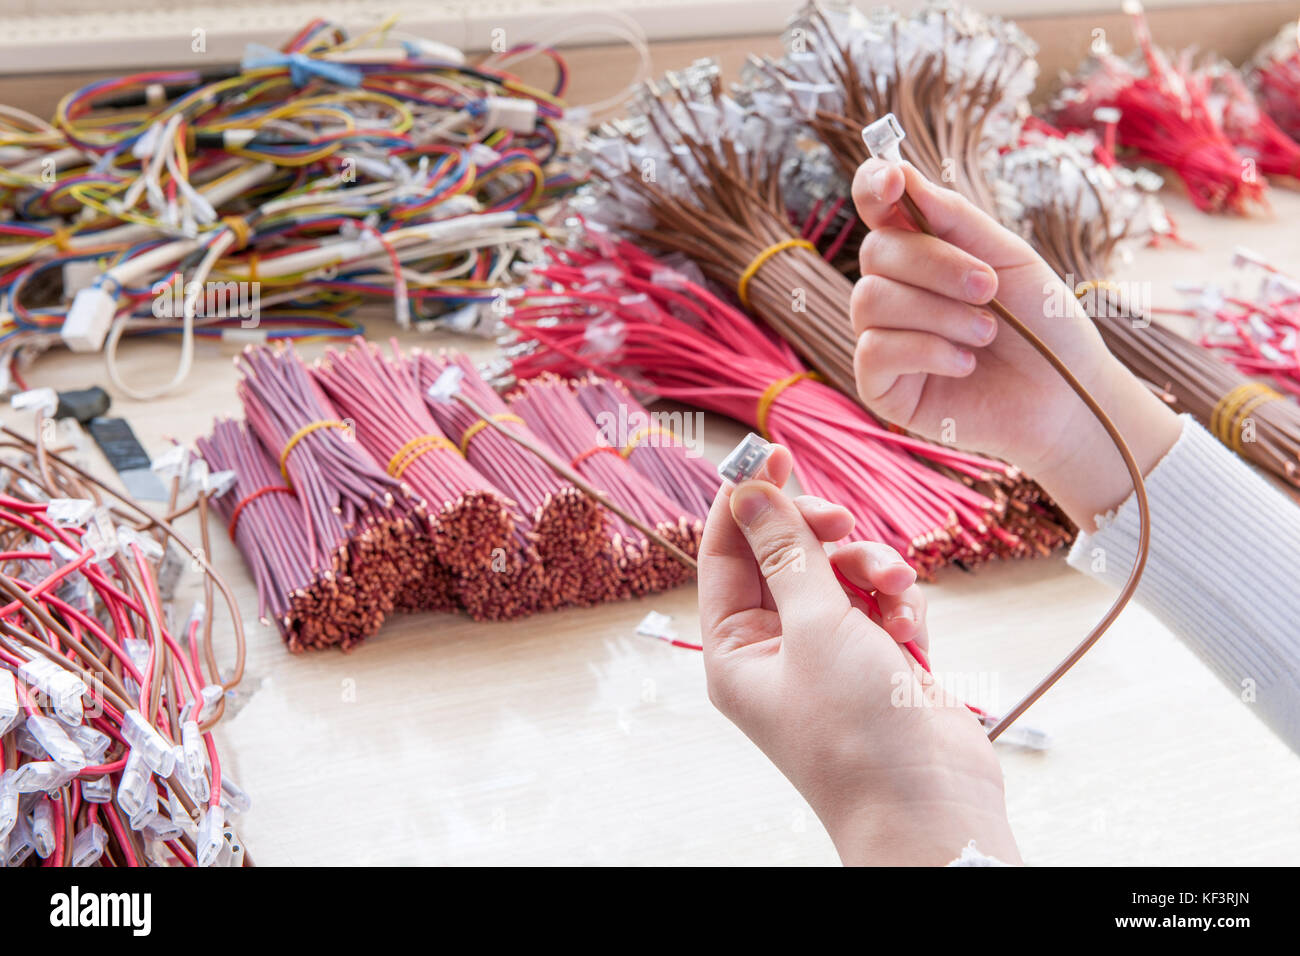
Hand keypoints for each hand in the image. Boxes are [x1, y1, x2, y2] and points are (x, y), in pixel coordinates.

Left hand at [698, 444, 1021, 865]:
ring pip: (841, 573)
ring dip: (872, 570)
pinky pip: (882, 602)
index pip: (725, 553)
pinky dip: (901, 605)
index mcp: (737, 647)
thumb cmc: (860, 735)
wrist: (933, 809)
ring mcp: (830, 654)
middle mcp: (777, 647)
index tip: (772, 453)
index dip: (747, 500)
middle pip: (787, 554)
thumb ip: (788, 553)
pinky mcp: (878, 659)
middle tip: (843, 524)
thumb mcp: (816, 629)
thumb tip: (752, 493)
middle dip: (822, 536)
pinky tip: (913, 633)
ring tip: (897, 591)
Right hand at [850, 159, 1180, 528]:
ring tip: (986, 333)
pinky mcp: (880, 386)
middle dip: (935, 265)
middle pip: (876, 252)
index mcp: (921, 252)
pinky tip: (965, 365)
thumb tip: (900, 175)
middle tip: (989, 289)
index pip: (876, 207)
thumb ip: (955, 218)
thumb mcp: (1008, 257)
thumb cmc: (1041, 325)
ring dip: (939, 314)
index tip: (892, 181)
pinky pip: (874, 350)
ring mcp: (882, 338)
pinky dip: (926, 351)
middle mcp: (893, 292)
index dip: (873, 185)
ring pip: (871, 300)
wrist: (1066, 396)